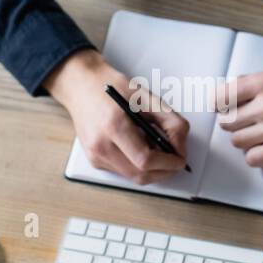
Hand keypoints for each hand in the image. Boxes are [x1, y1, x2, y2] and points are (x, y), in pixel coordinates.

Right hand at [43, 49, 190, 184]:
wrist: (81, 86)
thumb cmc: (112, 87)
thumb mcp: (146, 97)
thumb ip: (170, 121)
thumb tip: (180, 147)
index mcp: (114, 126)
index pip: (145, 160)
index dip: (168, 163)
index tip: (180, 159)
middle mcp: (101, 145)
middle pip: (140, 175)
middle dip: (164, 172)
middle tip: (175, 160)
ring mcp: (95, 155)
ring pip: (133, 177)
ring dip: (152, 170)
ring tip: (158, 150)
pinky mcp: (94, 160)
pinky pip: (123, 171)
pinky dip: (137, 165)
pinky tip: (140, 148)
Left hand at [217, 71, 262, 166]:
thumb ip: (252, 84)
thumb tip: (225, 96)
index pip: (220, 97)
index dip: (220, 105)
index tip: (224, 108)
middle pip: (227, 122)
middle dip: (234, 123)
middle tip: (247, 122)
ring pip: (237, 142)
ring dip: (244, 140)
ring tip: (259, 134)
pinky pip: (253, 159)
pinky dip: (255, 155)